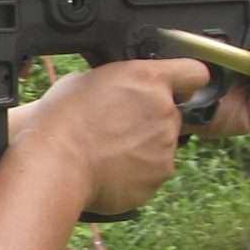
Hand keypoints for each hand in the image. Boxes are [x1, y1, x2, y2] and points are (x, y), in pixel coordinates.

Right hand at [18, 56, 209, 216]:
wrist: (55, 165)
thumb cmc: (61, 120)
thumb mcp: (86, 80)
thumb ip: (118, 82)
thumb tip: (121, 89)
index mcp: (149, 79)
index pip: (195, 72)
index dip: (186, 81)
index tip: (179, 88)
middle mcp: (165, 111)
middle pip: (172, 113)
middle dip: (152, 119)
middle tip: (118, 127)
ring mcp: (165, 147)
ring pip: (162, 144)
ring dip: (144, 147)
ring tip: (108, 151)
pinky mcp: (158, 176)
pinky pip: (152, 171)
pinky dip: (137, 172)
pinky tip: (109, 170)